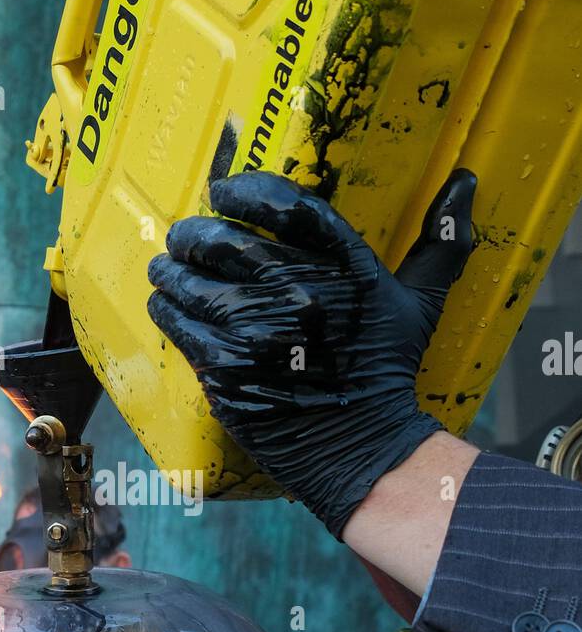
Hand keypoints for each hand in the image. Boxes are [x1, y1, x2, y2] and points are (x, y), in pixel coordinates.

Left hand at [148, 169, 476, 539]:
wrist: (361, 449)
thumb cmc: (385, 372)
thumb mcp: (420, 303)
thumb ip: (439, 243)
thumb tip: (466, 182)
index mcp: (343, 269)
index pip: (287, 206)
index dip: (247, 190)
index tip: (223, 190)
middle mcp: (298, 294)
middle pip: (227, 242)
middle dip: (195, 233)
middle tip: (183, 234)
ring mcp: (257, 334)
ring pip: (194, 284)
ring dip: (171, 271)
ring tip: (164, 268)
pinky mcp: (227, 370)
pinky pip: (182, 328)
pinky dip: (167, 311)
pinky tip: (163, 304)